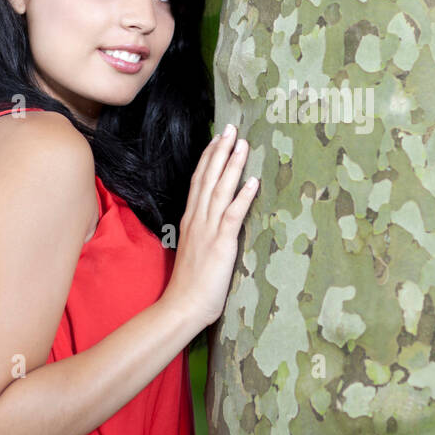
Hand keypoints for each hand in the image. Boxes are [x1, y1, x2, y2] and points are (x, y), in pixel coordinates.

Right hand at [164, 123, 257, 329]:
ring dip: (232, 165)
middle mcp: (197, 219)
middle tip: (231, 128)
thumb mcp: (195, 250)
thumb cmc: (190, 284)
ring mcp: (208, 230)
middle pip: (208, 178)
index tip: (218, 139)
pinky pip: (233, 215)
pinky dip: (243, 197)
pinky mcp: (220, 244)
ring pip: (220, 190)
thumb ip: (202, 232)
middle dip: (220, 151)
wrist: (182, 306)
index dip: (208, 158)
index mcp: (191, 219)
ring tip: (243, 144)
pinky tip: (253, 181)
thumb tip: (213, 222)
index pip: (199, 181)